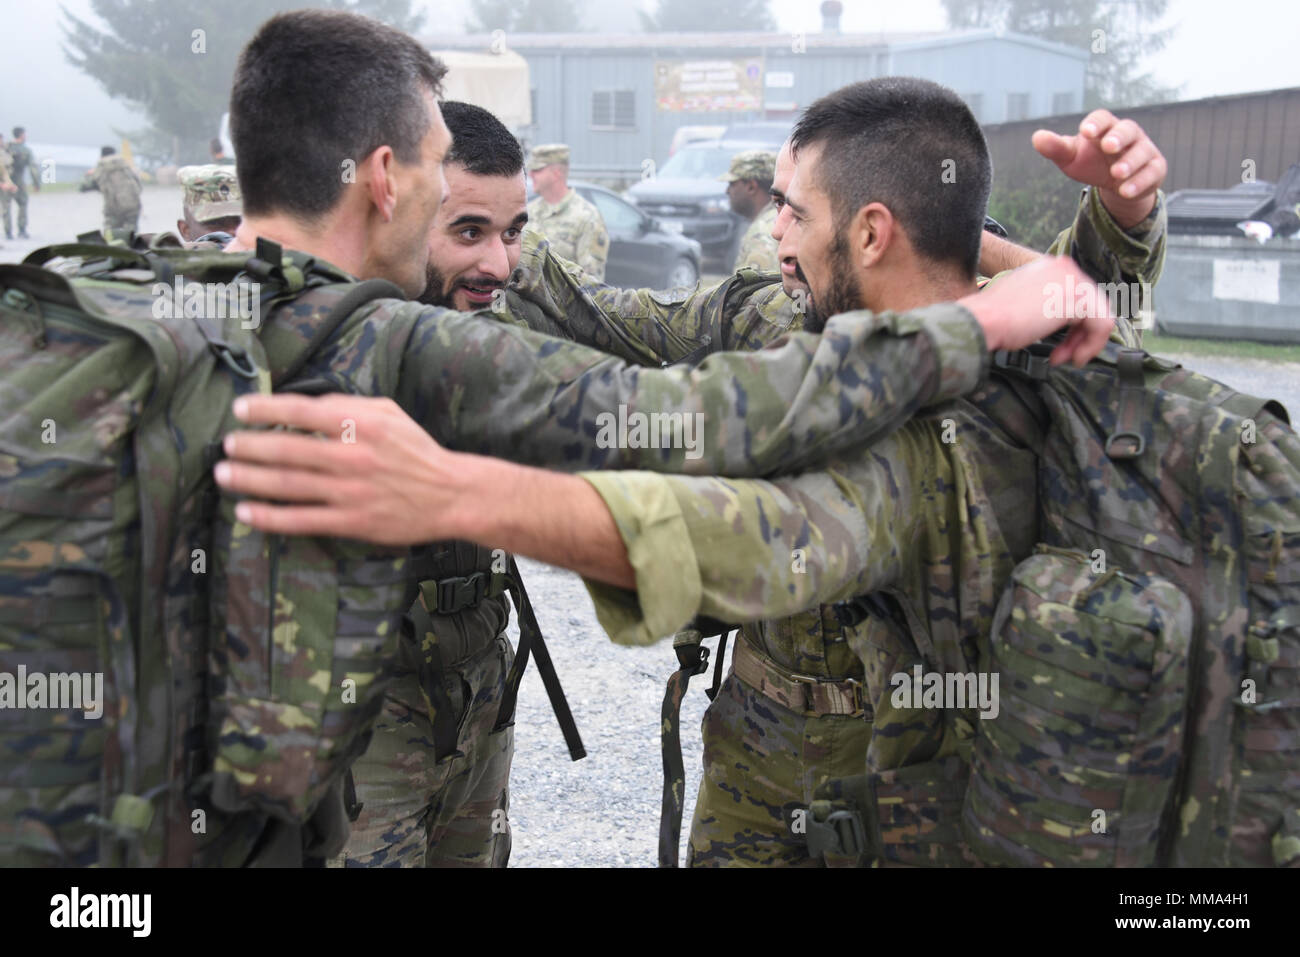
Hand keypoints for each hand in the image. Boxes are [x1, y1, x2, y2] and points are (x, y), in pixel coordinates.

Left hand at [213, 394, 472, 542]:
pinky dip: (269, 517)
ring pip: (287, 485)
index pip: (302, 411)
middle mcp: (352, 457)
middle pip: (287, 450)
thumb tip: (307, 403)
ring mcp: (349, 492)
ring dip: (249, 479)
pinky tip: (245, 512)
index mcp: (361, 425)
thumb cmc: (416, 451)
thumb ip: (348, 404)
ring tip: (224, 474)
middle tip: (225, 445)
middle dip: (249, 447)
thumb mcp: (388, 412)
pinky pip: (301, 520)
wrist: (450, 495)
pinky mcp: (351, 522)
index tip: (240, 409)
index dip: (265, 409)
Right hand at [960, 256, 1112, 366]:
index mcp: (1051, 266)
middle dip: (1080, 334)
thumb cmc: (993, 315)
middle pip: (1092, 305)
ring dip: (1085, 342)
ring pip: (1100, 316)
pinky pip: (1101, 326)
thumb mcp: (1023, 301)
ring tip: (1068, 358)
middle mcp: (1065, 268)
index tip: (1061, 343)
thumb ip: (1045, 303)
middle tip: (1065, 354)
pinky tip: (1075, 357)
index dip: (1073, 324)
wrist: (984, 319)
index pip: (1078, 294)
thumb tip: (1060, 317)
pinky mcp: (1078, 300)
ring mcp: (1073, 281)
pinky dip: (1091, 346)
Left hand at [1032, 109, 1165, 228]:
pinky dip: (1139, 182)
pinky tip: (1125, 191)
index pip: (1102, 118)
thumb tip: (1037, 137)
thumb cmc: (1091, 162)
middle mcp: (1128, 135)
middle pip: (1128, 129)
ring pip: (1142, 152)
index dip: (1095, 123)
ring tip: (1116, 174)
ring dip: (1129, 162)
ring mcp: (1144, 151)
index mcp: (1105, 128)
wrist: (1115, 183)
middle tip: (1108, 146)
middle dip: (1118, 137)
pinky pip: (1151, 173)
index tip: (1086, 131)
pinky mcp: (1155, 169)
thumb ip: (1055, 148)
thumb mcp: (1070, 157)